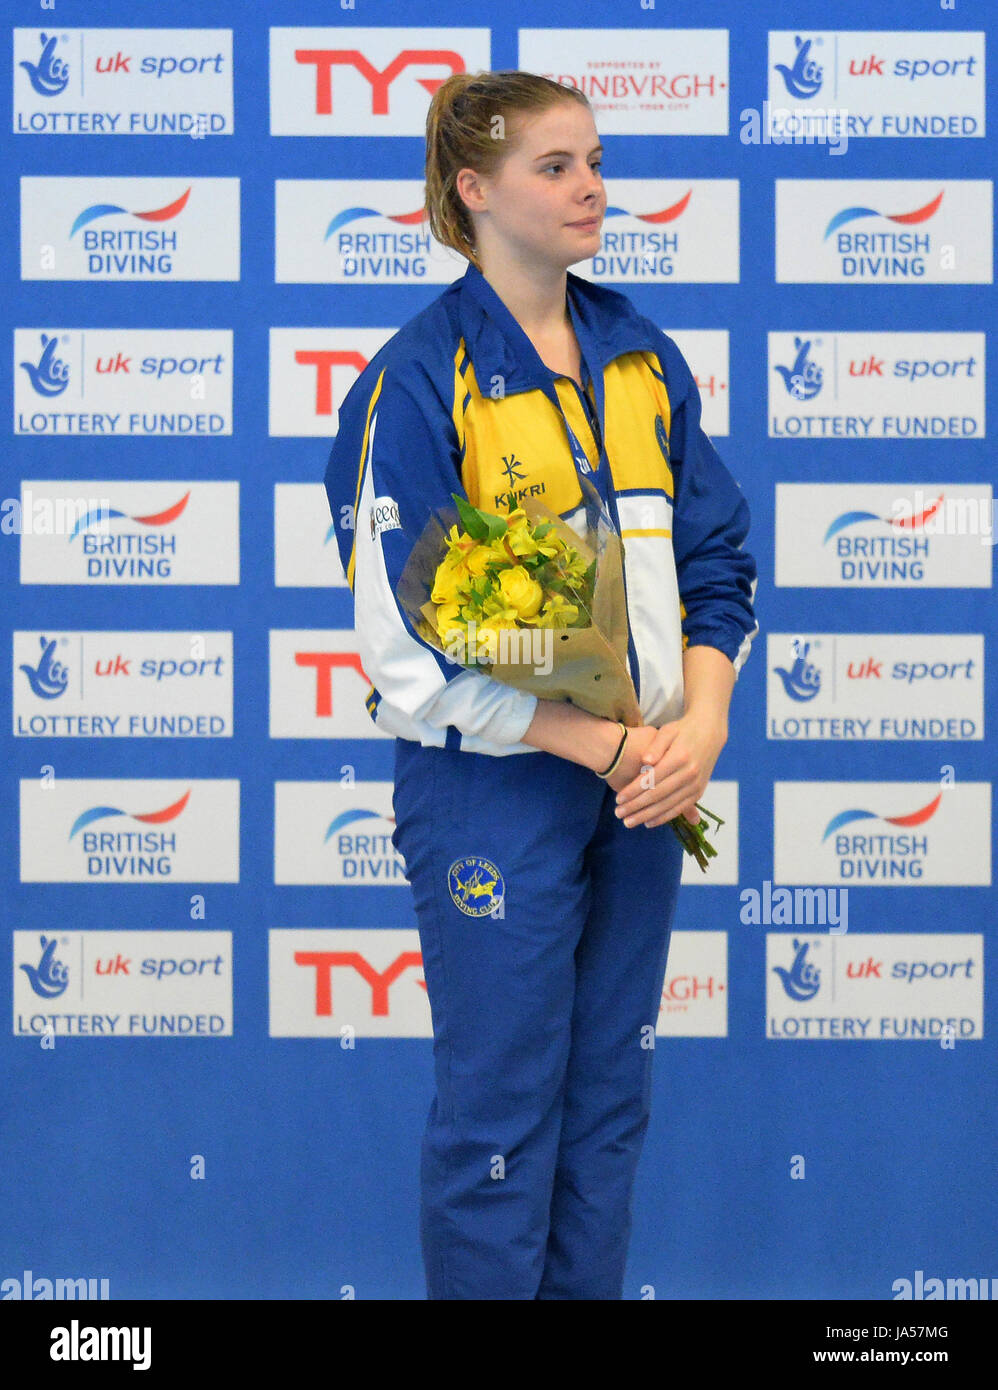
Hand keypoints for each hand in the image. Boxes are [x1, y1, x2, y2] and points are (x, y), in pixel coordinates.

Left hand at [612, 714, 726, 828]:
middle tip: (618, 813)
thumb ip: (655, 746)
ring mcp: (696, 785)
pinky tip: (648, 822)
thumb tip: (645, 760)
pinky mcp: (699, 792)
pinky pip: (680, 808)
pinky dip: (664, 817)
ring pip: (667, 805)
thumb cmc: (683, 729)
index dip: (633, 791)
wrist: (710, 731)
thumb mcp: (668, 730)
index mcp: (679, 757)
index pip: (651, 779)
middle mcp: (689, 773)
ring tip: (629, 822)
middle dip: (636, 806)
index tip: (618, 798)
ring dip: (646, 816)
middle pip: (657, 795)